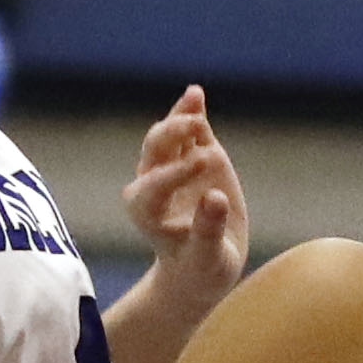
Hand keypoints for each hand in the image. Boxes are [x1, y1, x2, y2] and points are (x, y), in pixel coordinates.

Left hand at [120, 91, 247, 295]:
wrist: (205, 263)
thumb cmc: (202, 267)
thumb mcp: (208, 257)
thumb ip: (208, 230)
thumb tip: (216, 197)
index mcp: (146, 209)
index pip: (157, 183)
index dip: (179, 171)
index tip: (206, 163)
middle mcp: (151, 183)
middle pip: (155, 149)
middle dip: (172, 134)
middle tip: (196, 127)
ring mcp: (172, 166)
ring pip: (169, 134)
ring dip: (180, 117)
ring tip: (194, 99)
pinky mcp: (193, 156)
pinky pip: (191, 131)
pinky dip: (192, 113)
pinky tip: (195, 94)